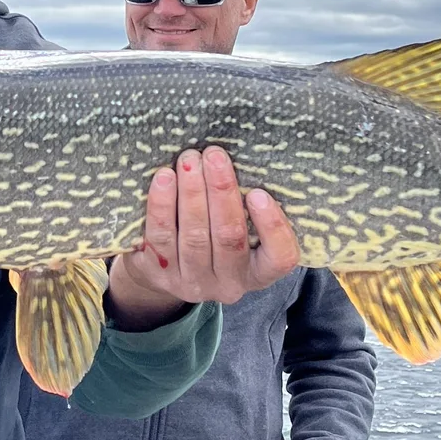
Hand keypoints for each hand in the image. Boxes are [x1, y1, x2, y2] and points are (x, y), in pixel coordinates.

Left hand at [106, 146, 299, 330]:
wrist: (166, 270)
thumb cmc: (216, 237)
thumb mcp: (242, 232)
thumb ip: (247, 207)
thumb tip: (244, 157)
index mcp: (259, 272)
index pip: (280, 258)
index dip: (272, 227)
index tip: (259, 193)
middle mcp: (229, 283)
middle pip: (228, 238)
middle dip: (222, 192)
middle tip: (215, 156)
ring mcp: (193, 282)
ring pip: (194, 236)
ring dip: (192, 193)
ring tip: (189, 160)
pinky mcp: (161, 274)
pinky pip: (161, 236)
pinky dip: (162, 205)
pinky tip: (164, 178)